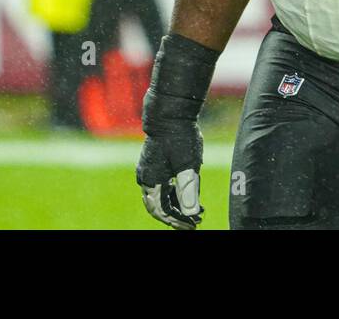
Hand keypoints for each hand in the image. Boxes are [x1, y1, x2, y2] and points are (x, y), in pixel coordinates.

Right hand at [135, 114, 203, 228]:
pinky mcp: (152, 164)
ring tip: (193, 211)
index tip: (193, 224)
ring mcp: (147, 170)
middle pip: (158, 207)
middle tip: (193, 222)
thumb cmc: (180, 137)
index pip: (163, 211)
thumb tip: (191, 213)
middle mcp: (145, 178)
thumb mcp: (188, 165)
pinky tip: (185, 194)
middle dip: (175, 217)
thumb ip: (188, 190)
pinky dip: (171, 193)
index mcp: (152, 181)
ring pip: (159, 197)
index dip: (178, 220)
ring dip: (174, 206)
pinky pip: (159, 186)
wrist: (170, 113)